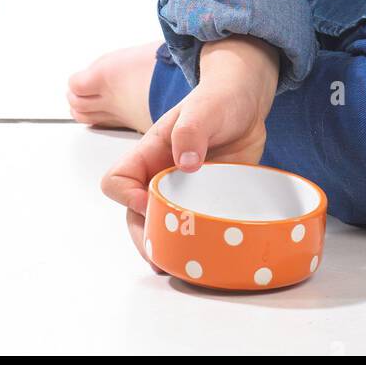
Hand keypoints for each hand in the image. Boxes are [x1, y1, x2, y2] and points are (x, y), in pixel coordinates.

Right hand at [100, 35, 280, 272]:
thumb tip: (185, 162)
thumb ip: (191, 129)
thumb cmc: (219, 98)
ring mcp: (185, 192)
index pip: (118, 181)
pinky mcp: (207, 201)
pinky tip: (204, 257)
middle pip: (136, 215)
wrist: (247, 103)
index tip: (149, 202)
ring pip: (162, 227)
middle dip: (145, 237)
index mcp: (150, 154)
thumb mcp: (204, 108)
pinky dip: (194, 244)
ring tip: (180, 266)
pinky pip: (193, 228)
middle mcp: (161, 177)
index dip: (127, 196)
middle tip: (162, 255)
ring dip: (166, 248)